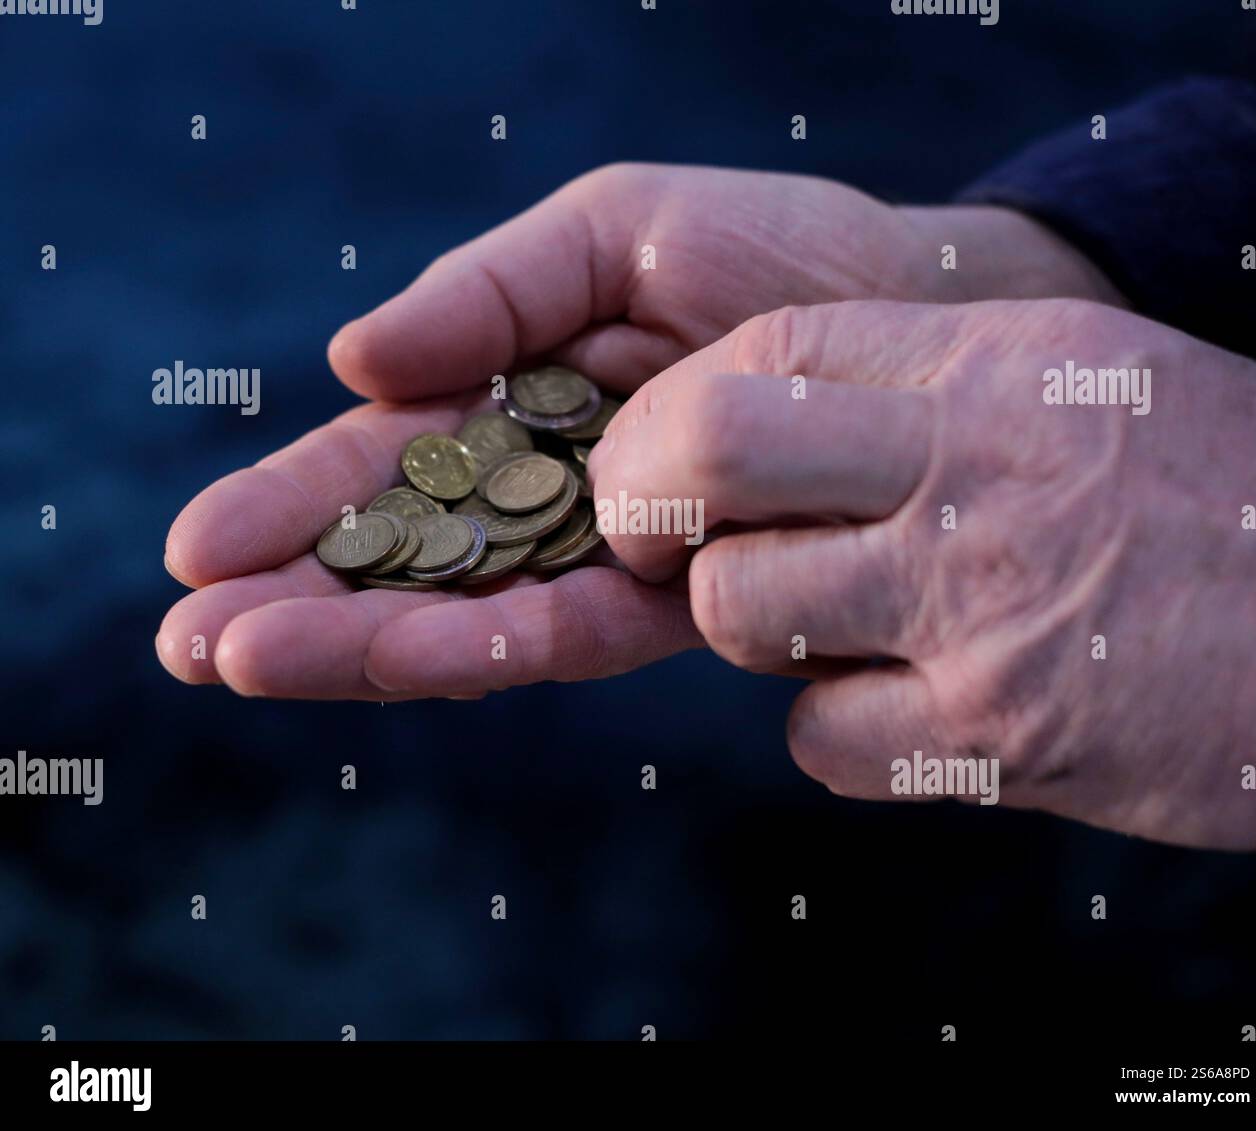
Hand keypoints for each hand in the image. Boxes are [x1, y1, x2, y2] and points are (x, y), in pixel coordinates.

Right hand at [159, 164, 1119, 698]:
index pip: (388, 462)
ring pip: (471, 609)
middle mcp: (556, 492)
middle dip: (300, 597)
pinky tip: (407, 656)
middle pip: (408, 557)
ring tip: (251, 660)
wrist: (928, 311)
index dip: (294, 505)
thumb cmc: (780, 253)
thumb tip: (356, 357)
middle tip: (189, 642)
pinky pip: (576, 628)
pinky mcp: (686, 599)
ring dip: (361, 638)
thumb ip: (489, 291)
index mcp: (523, 399)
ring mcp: (616, 553)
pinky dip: (488, 641)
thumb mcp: (618, 229)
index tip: (197, 549)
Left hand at [588, 299, 1255, 850]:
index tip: (659, 461)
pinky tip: (907, 711)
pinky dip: (836, 733)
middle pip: (707, 455)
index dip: (671, 411)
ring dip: (752, 628)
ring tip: (831, 625)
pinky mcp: (996, 737)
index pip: (760, 354)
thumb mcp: (1086, 382)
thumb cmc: (1223, 496)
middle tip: (656, 539)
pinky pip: (818, 740)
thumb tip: (758, 428)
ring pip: (737, 611)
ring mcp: (980, 606)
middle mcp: (976, 469)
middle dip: (642, 503)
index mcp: (994, 366)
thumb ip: (924, 391)